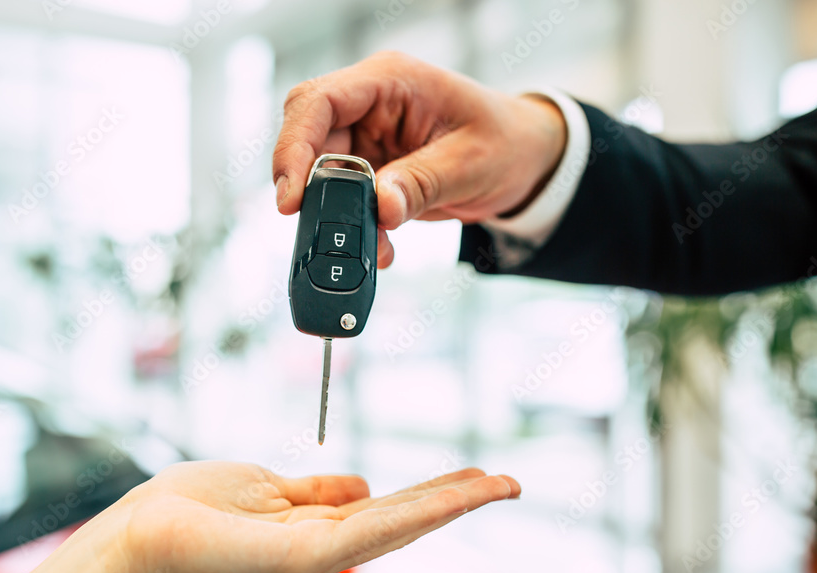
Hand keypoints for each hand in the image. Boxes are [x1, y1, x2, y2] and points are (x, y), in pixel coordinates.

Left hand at [117, 461, 520, 572]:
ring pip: (399, 525)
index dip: (434, 492)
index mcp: (316, 529)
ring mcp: (317, 558)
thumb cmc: (194, 508)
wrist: (142, 532)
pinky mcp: (303, 560)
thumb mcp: (268, 487)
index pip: (388, 509)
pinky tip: (453, 496)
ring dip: (453, 503)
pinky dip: (417, 512)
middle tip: (510, 482)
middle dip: (459, 499)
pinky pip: (371, 530)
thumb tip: (365, 485)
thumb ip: (317, 490)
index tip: (474, 475)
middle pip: (404, 519)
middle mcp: (325, 549)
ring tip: (499, 485)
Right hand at [272, 51, 566, 267]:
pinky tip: (381, 248)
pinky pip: (344, 202)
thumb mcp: (470, 163)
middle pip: (309, 141)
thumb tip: (381, 208)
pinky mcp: (369, 172)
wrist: (524, 162)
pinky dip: (355, 230)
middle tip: (319, 231)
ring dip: (335, 218)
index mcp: (389, 81)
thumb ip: (422, 183)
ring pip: (321, 178)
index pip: (319, 103)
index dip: (295, 147)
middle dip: (311, 190)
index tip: (292, 198)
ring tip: (365, 247)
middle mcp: (369, 106)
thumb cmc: (505, 143)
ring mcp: (366, 139)